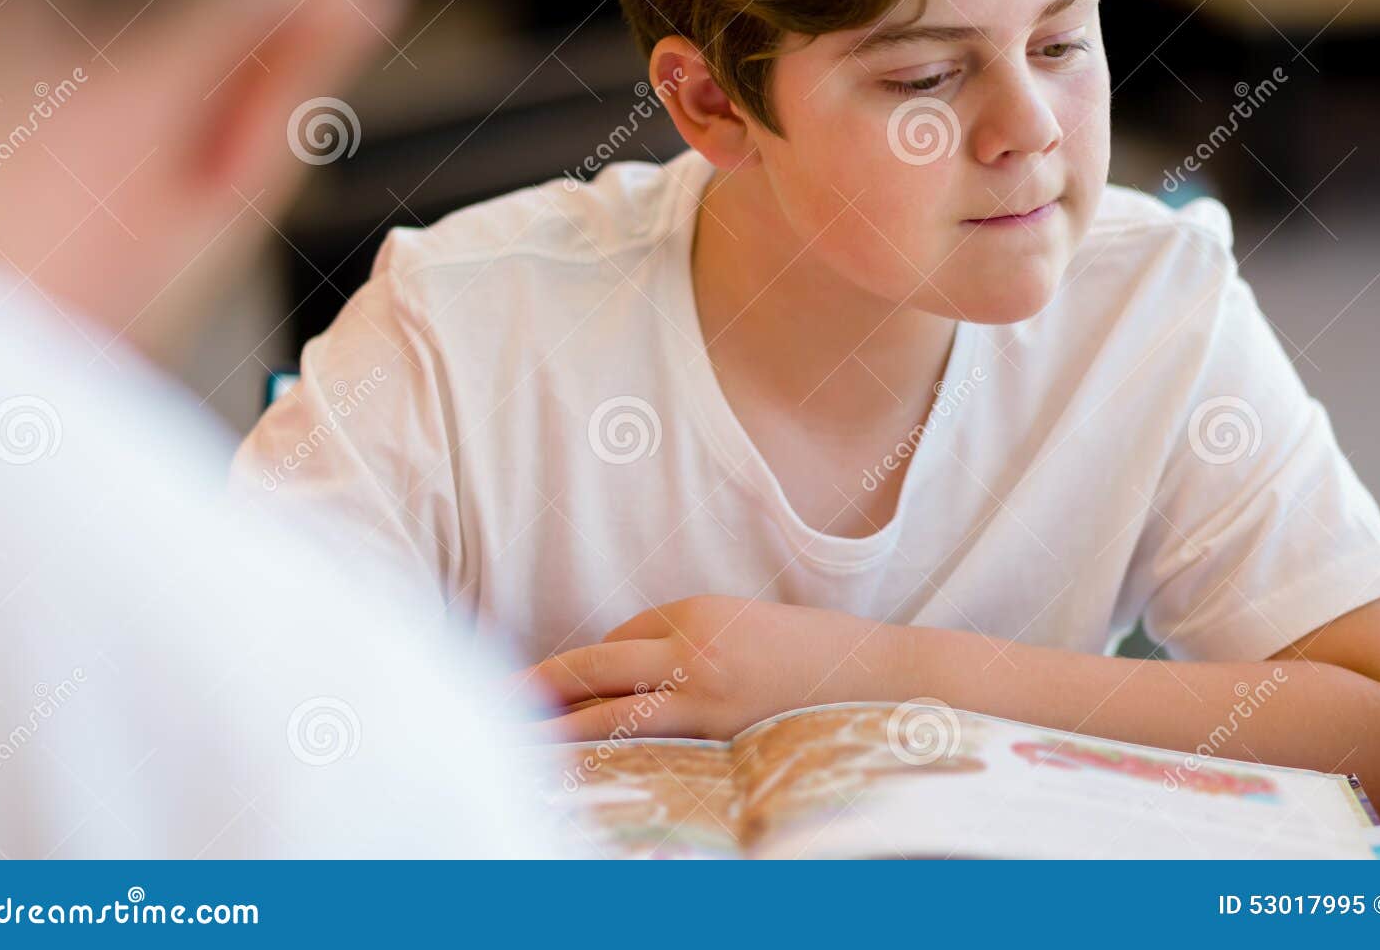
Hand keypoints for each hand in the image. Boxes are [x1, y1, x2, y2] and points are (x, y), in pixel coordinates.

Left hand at [518, 595, 903, 742]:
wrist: (882, 676)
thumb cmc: (819, 660)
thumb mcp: (749, 633)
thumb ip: (698, 645)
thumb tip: (643, 678)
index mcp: (697, 608)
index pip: (620, 638)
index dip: (593, 669)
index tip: (562, 691)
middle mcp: (690, 639)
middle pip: (593, 663)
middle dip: (540, 684)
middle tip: (498, 699)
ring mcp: (701, 686)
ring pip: (605, 705)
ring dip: (554, 727)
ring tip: (510, 742)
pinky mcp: (717, 727)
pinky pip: (642, 743)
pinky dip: (602, 755)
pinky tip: (577, 770)